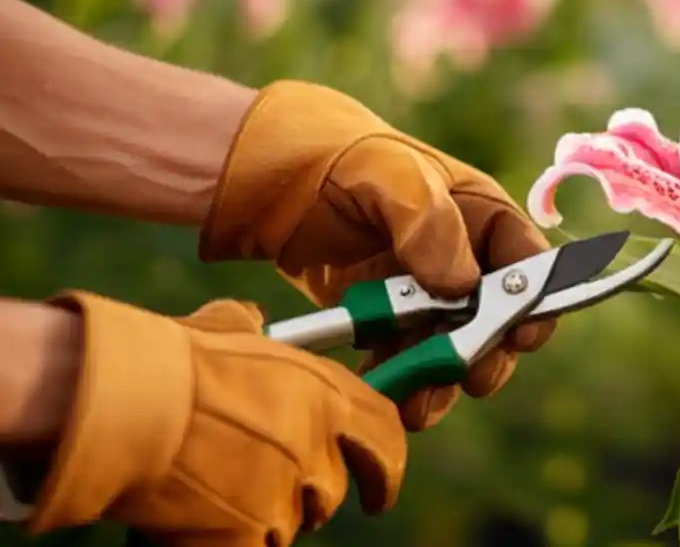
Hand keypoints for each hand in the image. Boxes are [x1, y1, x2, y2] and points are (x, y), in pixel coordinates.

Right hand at [27, 294, 404, 546]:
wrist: (124, 403)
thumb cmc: (168, 360)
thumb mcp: (228, 329)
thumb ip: (256, 336)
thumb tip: (249, 323)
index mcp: (323, 392)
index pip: (384, 435)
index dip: (386, 466)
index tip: (379, 488)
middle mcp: (315, 444)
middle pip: (332, 490)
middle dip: (309, 495)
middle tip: (277, 492)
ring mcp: (283, 494)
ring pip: (289, 524)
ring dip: (260, 516)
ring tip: (216, 491)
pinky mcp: (244, 536)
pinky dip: (228, 540)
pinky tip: (199, 520)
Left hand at [199, 80, 556, 429]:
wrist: (274, 181)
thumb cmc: (342, 160)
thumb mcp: (385, 174)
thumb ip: (427, 221)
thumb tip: (463, 285)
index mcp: (480, 216)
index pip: (528, 264)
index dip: (536, 302)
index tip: (522, 336)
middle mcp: (463, 260)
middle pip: (497, 322)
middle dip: (485, 356)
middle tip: (467, 378)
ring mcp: (426, 296)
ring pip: (452, 351)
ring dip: (439, 383)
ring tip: (417, 405)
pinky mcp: (388, 322)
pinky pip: (405, 360)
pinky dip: (397, 382)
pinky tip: (379, 391)